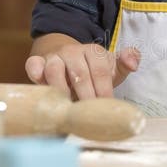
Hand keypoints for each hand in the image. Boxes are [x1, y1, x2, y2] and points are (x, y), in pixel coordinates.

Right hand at [25, 42, 139, 99]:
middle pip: (79, 74)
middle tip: (89, 115)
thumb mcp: (111, 66)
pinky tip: (42, 89)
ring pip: (55, 70)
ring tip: (68, 107)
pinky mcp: (36, 62)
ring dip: (61, 90)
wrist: (64, 56)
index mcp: (93, 51)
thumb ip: (126, 63)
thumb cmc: (92, 68)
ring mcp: (53, 56)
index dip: (104, 91)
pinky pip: (33, 65)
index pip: (100, 72)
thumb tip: (133, 62)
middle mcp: (72, 51)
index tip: (106, 108)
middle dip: (85, 96)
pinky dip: (36, 75)